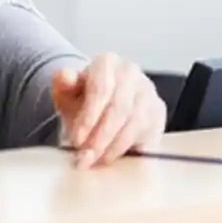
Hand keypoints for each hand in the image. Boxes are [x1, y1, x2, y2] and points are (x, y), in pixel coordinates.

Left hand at [52, 53, 165, 168]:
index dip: (89, 118)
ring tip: (95, 160)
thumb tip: (65, 76)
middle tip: (85, 157)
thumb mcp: (66, 91)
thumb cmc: (80, 97)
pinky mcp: (158, 111)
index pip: (101, 90)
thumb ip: (63, 83)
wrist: (98, 103)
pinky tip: (112, 159)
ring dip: (113, 147)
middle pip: (119, 109)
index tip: (77, 140)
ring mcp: (148, 91)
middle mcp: (131, 73)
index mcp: (107, 62)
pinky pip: (147, 134)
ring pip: (135, 123)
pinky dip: (128, 150)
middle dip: (100, 137)